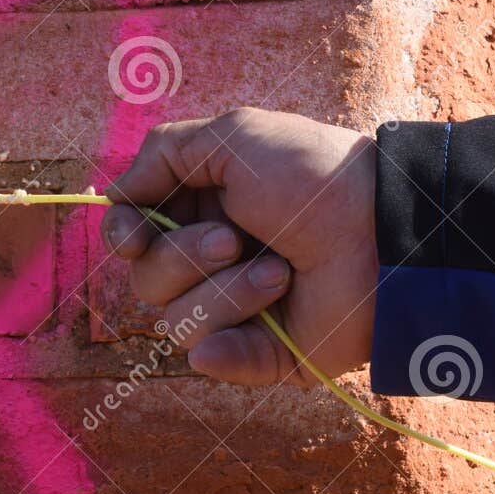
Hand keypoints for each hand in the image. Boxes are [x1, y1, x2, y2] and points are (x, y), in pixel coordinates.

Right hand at [102, 109, 377, 386]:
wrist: (380, 231)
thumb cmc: (311, 175)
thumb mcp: (233, 135)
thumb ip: (162, 153)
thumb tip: (114, 198)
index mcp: (200, 211)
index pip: (131, 238)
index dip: (124, 236)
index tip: (135, 235)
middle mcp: (210, 263)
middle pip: (145, 283)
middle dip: (184, 258)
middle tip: (236, 237)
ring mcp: (234, 311)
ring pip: (175, 322)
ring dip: (226, 291)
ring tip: (280, 270)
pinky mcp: (260, 354)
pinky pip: (211, 358)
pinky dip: (231, 338)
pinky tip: (274, 308)